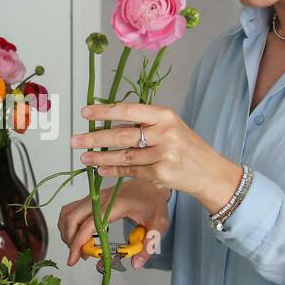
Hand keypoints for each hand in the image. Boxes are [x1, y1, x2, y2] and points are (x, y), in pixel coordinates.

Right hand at [57, 178, 169, 268]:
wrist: (152, 182)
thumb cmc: (154, 202)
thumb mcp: (159, 224)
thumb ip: (149, 244)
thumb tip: (136, 263)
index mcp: (116, 205)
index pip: (89, 225)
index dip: (78, 243)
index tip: (73, 259)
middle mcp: (101, 198)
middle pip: (72, 218)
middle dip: (69, 240)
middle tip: (77, 256)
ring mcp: (94, 197)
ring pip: (68, 212)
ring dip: (67, 231)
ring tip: (78, 246)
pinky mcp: (92, 198)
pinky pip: (71, 208)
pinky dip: (68, 223)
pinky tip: (77, 234)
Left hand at [70, 103, 243, 213]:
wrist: (209, 172)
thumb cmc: (185, 147)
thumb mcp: (170, 126)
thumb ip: (144, 123)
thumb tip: (106, 123)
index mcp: (165, 115)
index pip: (129, 109)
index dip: (105, 111)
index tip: (85, 112)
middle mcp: (165, 133)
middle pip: (122, 134)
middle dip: (94, 138)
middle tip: (74, 140)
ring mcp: (164, 155)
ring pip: (123, 156)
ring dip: (100, 158)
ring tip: (84, 157)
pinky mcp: (161, 174)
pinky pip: (131, 171)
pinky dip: (113, 171)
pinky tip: (100, 169)